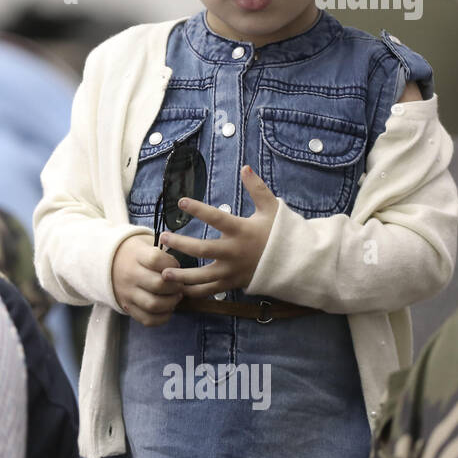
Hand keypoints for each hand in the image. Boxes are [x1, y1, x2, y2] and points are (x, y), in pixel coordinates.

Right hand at [111, 233, 184, 325]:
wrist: (110, 264)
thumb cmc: (137, 254)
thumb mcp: (146, 244)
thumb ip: (164, 251)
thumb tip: (180, 266)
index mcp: (135, 256)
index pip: (156, 260)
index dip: (171, 264)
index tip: (175, 265)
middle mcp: (130, 275)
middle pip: (158, 284)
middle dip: (176, 286)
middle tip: (180, 284)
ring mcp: (127, 293)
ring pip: (154, 304)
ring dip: (171, 303)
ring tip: (175, 296)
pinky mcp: (128, 308)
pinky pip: (148, 319)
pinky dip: (162, 317)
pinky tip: (167, 308)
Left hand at [155, 165, 276, 297]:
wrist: (294, 263)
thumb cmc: (280, 233)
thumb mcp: (272, 208)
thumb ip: (257, 188)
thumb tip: (245, 167)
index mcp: (242, 231)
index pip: (217, 218)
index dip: (199, 210)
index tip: (181, 202)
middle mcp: (234, 252)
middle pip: (202, 249)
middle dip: (181, 244)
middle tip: (163, 238)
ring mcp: (232, 271)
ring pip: (203, 276)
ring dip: (182, 275)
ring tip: (163, 272)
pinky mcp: (232, 283)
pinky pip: (210, 290)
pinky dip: (193, 291)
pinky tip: (178, 288)